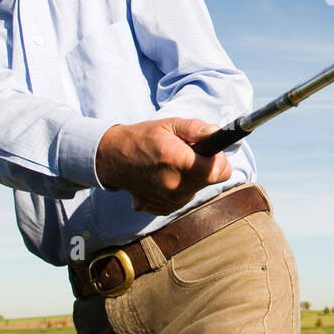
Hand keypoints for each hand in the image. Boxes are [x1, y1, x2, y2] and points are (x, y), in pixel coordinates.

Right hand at [95, 117, 231, 215]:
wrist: (114, 158)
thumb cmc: (143, 137)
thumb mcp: (170, 124)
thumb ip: (196, 128)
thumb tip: (217, 132)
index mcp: (178, 162)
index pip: (219, 172)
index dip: (220, 160)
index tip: (210, 152)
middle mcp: (174, 186)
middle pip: (209, 181)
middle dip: (204, 166)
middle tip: (187, 154)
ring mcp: (168, 201)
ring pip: (197, 190)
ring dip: (192, 178)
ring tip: (172, 164)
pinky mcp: (163, 209)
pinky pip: (184, 198)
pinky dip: (180, 188)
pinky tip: (165, 176)